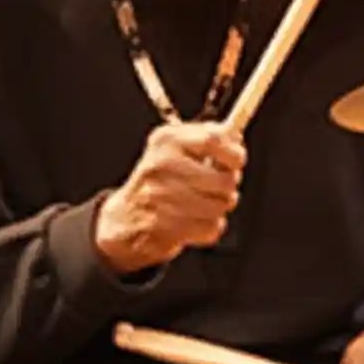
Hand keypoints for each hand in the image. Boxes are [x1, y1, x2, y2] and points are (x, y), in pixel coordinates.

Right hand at [94, 121, 245, 273]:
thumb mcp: (174, 149)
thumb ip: (205, 139)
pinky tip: (195, 221)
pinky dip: (209, 228)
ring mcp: (160, 195)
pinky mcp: (164, 224)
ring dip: (218, 209)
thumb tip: (235, 135)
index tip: (237, 161)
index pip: (213, 139)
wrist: (126, 217)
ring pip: (219, 205)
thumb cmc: (158, 180)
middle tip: (219, 188)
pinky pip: (209, 227)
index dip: (233, 153)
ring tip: (205, 205)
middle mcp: (160, 164)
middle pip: (222, 178)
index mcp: (166, 139)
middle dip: (228, 187)